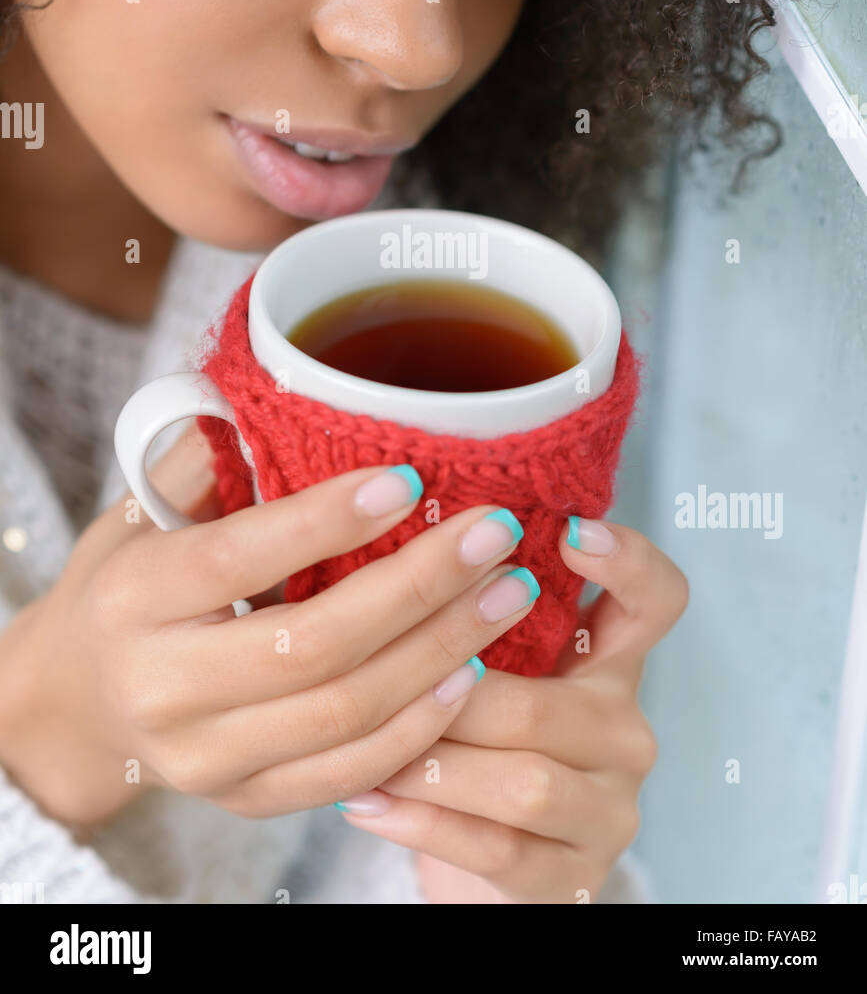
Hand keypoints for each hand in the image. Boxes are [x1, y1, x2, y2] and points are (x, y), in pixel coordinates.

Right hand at [0, 424, 538, 830]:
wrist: (84, 701)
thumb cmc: (132, 582)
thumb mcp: (147, 509)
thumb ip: (215, 455)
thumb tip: (302, 392)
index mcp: (134, 598)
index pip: (239, 556)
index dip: (328, 520)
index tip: (408, 480)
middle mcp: (162, 687)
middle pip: (312, 645)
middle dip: (418, 587)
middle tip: (492, 535)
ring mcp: (205, 758)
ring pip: (345, 713)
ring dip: (440, 651)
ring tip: (506, 594)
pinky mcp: (248, 799)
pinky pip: (350, 773)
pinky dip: (419, 726)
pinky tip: (469, 671)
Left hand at [333, 517, 687, 902]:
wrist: (490, 860)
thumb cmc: (481, 743)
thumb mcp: (495, 668)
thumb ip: (474, 613)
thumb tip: (403, 546)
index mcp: (611, 665)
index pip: (656, 601)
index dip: (628, 563)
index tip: (570, 534)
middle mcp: (626, 732)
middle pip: (547, 704)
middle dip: (449, 697)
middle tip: (374, 681)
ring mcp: (609, 810)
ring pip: (523, 782)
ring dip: (431, 764)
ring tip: (364, 748)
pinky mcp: (576, 879)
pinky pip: (496, 848)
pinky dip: (421, 823)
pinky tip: (366, 802)